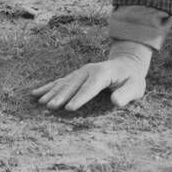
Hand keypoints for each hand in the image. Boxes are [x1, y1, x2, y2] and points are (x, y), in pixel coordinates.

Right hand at [31, 42, 149, 110]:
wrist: (127, 64)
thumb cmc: (132, 79)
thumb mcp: (136, 87)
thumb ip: (126, 94)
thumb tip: (116, 101)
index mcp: (104, 73)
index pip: (91, 86)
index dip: (80, 97)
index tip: (69, 108)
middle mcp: (90, 70)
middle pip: (74, 85)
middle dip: (62, 96)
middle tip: (50, 107)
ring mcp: (81, 72)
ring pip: (64, 83)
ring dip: (52, 93)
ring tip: (41, 103)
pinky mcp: (76, 76)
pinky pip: (60, 81)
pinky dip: (47, 87)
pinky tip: (34, 93)